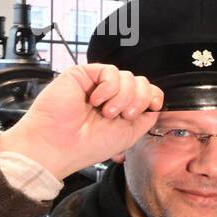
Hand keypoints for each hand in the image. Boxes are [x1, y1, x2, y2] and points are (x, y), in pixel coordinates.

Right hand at [0, 64, 162, 178]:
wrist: (60, 145)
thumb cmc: (88, 144)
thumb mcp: (129, 134)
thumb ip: (146, 117)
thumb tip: (156, 103)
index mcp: (121, 109)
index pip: (147, 92)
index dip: (153, 96)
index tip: (151, 107)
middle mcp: (111, 95)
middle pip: (141, 82)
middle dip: (138, 100)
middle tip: (122, 116)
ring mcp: (97, 84)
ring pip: (128, 76)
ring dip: (122, 97)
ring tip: (106, 112)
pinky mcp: (83, 74)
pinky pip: (110, 71)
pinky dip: (108, 87)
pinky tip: (95, 101)